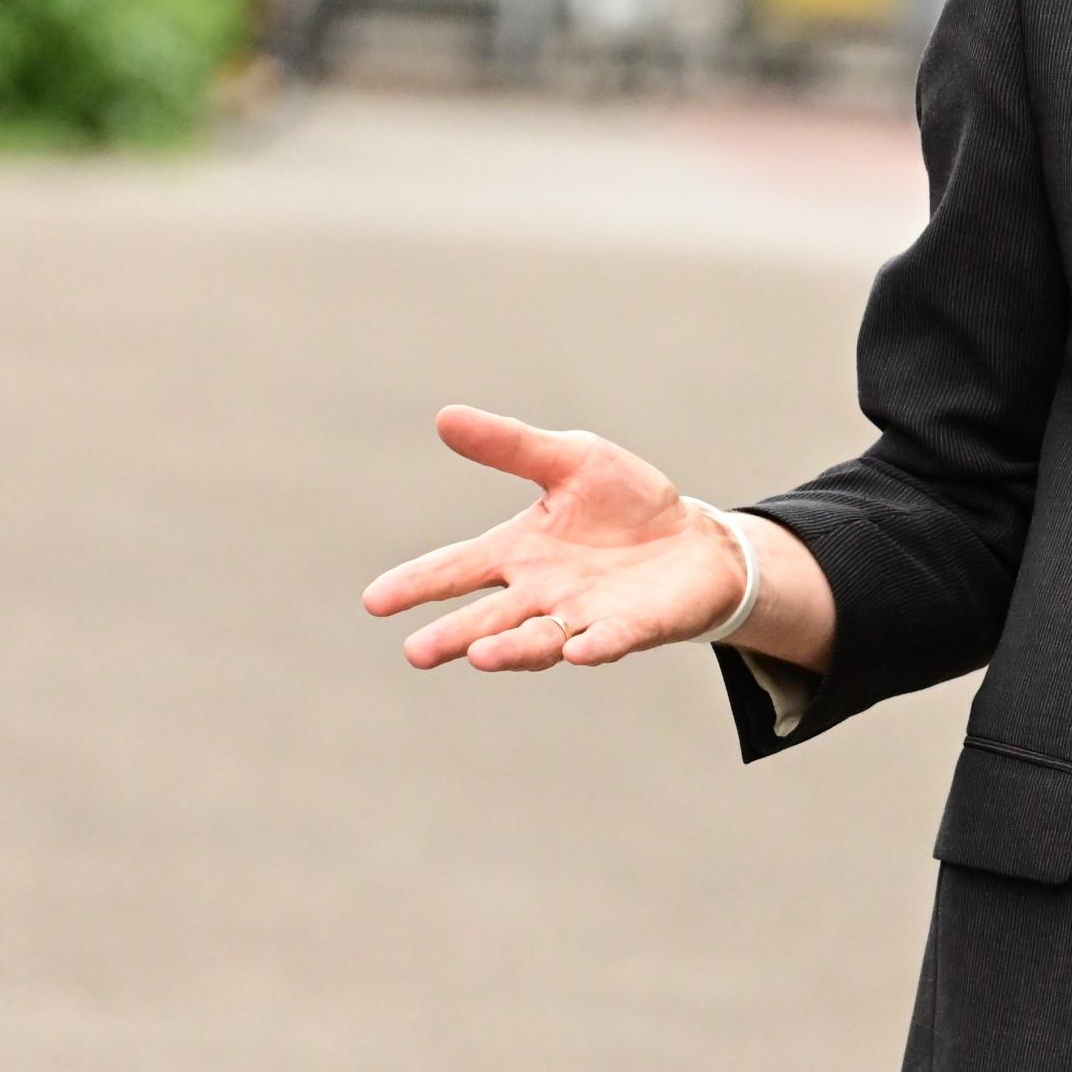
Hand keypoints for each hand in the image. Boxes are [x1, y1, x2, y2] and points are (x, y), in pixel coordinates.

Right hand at [361, 406, 748, 672]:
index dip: (417, 584)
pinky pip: (608, 640)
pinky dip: (592, 646)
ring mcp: (584, 615)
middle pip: (488, 619)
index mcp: (518, 551)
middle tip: (416, 653)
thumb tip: (444, 416)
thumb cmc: (626, 502)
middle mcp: (542, 592)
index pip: (457, 568)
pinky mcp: (631, 627)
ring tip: (480, 655)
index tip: (375, 601)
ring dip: (511, 650)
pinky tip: (577, 649)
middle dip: (454, 637)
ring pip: (538, 640)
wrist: (696, 540)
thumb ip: (511, 446)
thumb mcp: (571, 460)